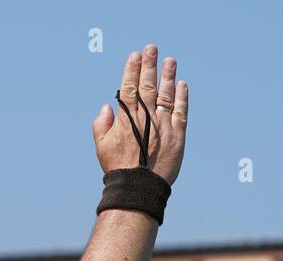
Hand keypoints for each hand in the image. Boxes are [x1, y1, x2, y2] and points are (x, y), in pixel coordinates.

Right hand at [92, 45, 187, 184]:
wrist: (138, 188)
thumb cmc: (118, 168)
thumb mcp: (101, 147)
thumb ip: (101, 125)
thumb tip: (107, 106)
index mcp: (127, 120)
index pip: (129, 88)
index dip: (132, 70)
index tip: (135, 56)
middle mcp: (146, 118)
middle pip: (148, 86)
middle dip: (149, 65)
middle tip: (152, 49)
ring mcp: (163, 126)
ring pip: (165, 95)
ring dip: (167, 76)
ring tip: (169, 61)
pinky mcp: (177, 136)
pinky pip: (180, 111)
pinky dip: (181, 97)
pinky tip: (181, 84)